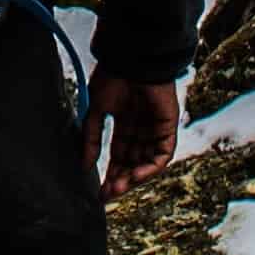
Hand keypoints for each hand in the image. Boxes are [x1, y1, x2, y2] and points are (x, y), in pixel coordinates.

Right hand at [83, 74, 180, 198]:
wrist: (131, 60)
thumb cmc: (112, 78)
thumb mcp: (96, 110)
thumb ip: (92, 137)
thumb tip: (85, 164)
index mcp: (124, 124)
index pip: (119, 156)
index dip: (110, 173)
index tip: (99, 191)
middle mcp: (141, 130)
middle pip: (132, 163)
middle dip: (120, 180)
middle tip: (107, 195)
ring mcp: (156, 130)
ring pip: (146, 162)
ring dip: (133, 177)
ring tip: (117, 188)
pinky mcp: (168, 128)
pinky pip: (162, 155)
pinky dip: (150, 168)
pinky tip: (134, 176)